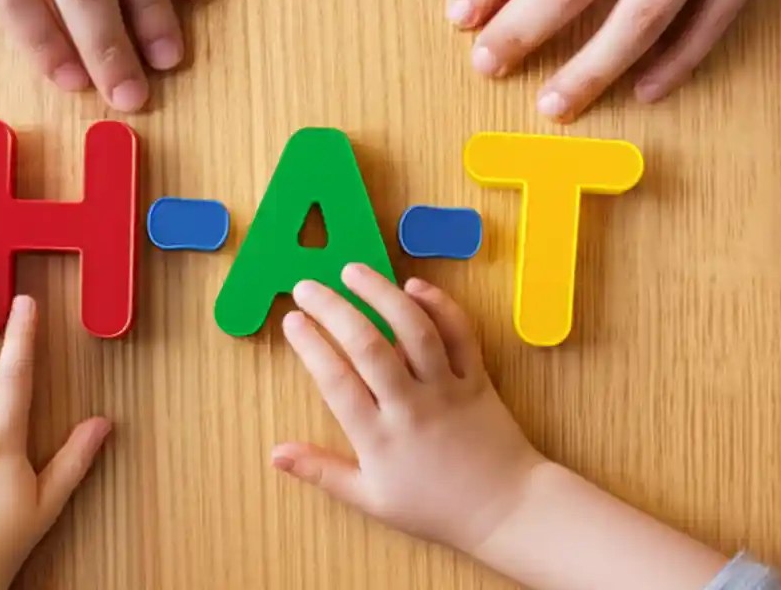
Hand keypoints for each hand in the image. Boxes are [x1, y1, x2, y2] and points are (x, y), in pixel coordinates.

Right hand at [273, 264, 728, 589]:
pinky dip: (439, 305)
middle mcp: (410, 407)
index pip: (336, 381)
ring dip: (382, 295)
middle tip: (307, 286)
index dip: (311, 346)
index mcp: (378, 438)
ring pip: (414, 331)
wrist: (506, 509)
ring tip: (353, 271)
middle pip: (368, 346)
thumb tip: (274, 454)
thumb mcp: (371, 499)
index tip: (292, 319)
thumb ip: (321, 472)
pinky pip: (459, 334)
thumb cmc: (434, 507)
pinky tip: (413, 285)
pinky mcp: (477, 378)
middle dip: (334, 310)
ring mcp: (446, 389)